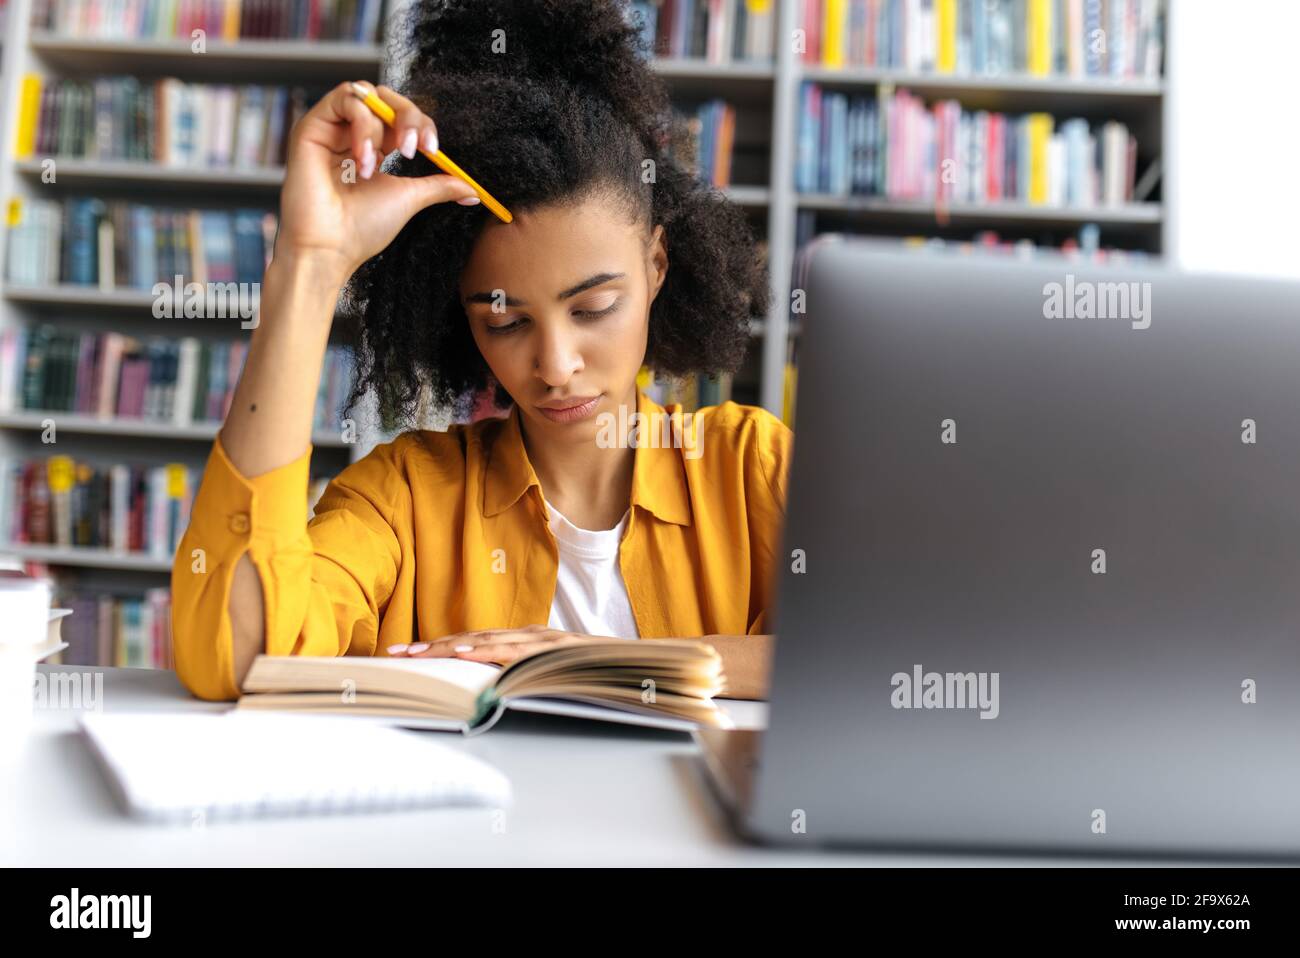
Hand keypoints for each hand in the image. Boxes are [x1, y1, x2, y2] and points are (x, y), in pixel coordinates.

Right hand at [274, 81, 480, 284]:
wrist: (330, 247)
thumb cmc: (363, 228)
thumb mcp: (410, 198)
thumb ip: (438, 186)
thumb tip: (473, 190)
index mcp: (373, 149)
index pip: (401, 117)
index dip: (421, 125)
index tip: (434, 150)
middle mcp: (350, 135)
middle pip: (386, 97)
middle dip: (408, 116)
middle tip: (417, 148)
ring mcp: (330, 130)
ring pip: (366, 94)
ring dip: (382, 126)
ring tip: (374, 167)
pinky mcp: (311, 127)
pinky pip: (344, 98)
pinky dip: (362, 126)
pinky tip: (361, 160)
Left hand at [387, 625, 621, 666]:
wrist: (637, 663)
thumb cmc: (591, 672)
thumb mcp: (548, 674)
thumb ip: (521, 677)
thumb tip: (487, 692)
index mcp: (522, 640)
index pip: (470, 642)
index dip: (436, 647)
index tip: (404, 655)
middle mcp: (526, 635)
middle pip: (468, 639)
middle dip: (429, 647)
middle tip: (395, 656)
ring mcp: (539, 640)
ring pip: (485, 641)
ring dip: (448, 647)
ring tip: (418, 655)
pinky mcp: (552, 648)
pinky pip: (514, 650)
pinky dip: (487, 650)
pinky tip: (465, 653)